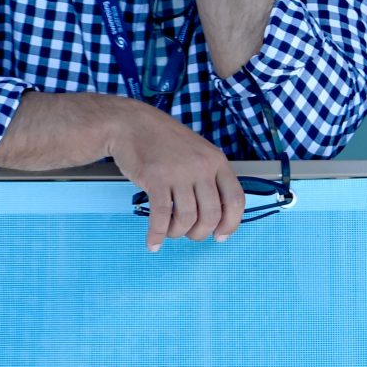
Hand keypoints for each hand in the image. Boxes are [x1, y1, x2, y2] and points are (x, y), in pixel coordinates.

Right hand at [108, 103, 245, 250]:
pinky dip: (157, 234)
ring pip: (187, 218)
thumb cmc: (163, 140)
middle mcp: (202, 167)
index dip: (231, 223)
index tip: (221, 236)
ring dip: (178, 233)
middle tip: (190, 234)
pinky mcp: (155, 179)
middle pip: (212, 214)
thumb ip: (209, 177)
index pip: (235, 199)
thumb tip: (215, 214)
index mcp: (217, 161)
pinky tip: (153, 242)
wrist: (131, 123)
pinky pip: (161, 216)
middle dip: (201, 233)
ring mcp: (179, 173)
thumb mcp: (198, 151)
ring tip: (170, 232)